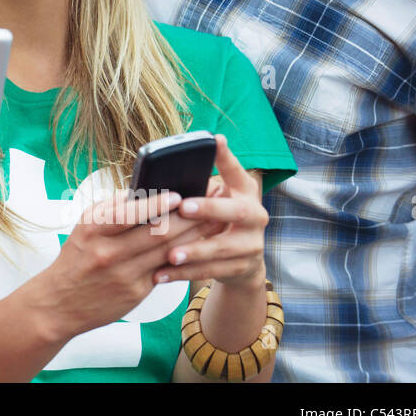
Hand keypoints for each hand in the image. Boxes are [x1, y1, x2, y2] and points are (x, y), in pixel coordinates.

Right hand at [26, 188, 207, 342]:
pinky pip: (165, 271)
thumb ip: (113, 208)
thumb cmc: (76, 258)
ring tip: (212, 223)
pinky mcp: (135, 293)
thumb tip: (144, 191)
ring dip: (193, 236)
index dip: (158, 203)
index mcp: (94, 229)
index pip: (130, 212)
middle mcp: (109, 252)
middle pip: (157, 232)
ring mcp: (124, 274)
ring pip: (167, 252)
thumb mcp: (85, 227)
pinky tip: (198, 248)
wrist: (60, 303)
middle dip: (187, 217)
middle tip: (208, 205)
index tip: (179, 195)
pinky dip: (183, 257)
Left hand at [152, 134, 268, 287]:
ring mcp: (252, 244)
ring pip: (222, 248)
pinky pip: (211, 272)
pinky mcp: (242, 267)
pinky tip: (161, 274)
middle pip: (235, 211)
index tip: (215, 141)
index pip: (236, 171)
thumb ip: (197, 186)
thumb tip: (161, 171)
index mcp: (244, 192)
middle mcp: (254, 215)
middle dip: (209, 209)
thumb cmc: (217, 219)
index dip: (226, 157)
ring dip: (194, 251)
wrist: (243, 261)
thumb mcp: (215, 198)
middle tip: (183, 208)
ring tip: (170, 254)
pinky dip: (185, 274)